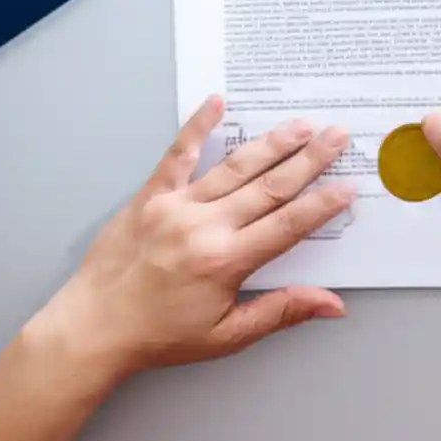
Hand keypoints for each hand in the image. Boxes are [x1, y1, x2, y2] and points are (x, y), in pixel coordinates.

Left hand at [29, 96, 355, 379]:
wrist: (92, 329)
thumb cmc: (158, 336)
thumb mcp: (227, 335)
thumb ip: (281, 311)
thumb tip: (332, 304)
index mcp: (226, 262)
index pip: (288, 225)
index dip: (322, 204)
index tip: (348, 186)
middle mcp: (204, 227)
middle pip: (269, 187)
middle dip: (309, 160)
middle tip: (337, 136)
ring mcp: (175, 206)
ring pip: (234, 167)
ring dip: (271, 143)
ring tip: (300, 125)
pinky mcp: (149, 197)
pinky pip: (177, 155)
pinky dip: (197, 127)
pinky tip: (216, 104)